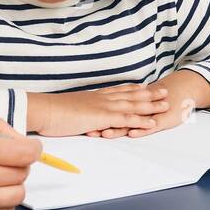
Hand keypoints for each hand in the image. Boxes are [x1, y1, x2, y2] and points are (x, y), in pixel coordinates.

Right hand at [27, 84, 169, 136]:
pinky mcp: (103, 118)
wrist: (43, 110)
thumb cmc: (50, 111)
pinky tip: (152, 123)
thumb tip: (80, 116)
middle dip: (149, 94)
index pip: (117, 90)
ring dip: (151, 105)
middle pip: (130, 95)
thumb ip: (78, 111)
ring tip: (166, 104)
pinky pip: (127, 119)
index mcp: (93, 96)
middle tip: (164, 91)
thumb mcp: (67, 109)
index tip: (144, 86)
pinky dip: (141, 121)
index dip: (132, 88)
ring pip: (133, 105)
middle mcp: (101, 99)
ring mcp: (103, 107)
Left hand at [98, 71, 209, 138]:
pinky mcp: (164, 118)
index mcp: (128, 102)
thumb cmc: (160, 97)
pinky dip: (141, 129)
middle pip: (117, 116)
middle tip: (87, 130)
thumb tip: (101, 115)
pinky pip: (151, 125)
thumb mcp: (138, 101)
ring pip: (132, 120)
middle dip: (102, 124)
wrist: (183, 88)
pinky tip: (132, 133)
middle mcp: (137, 107)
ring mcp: (150, 112)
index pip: (108, 109)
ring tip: (106, 134)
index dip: (94, 115)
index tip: (80, 121)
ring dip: (118, 128)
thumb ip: (122, 105)